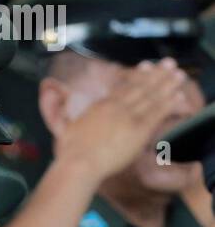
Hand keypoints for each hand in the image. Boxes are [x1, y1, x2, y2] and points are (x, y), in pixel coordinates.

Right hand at [55, 59, 192, 181]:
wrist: (80, 163)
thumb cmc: (70, 150)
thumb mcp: (63, 125)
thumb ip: (56, 107)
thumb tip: (47, 86)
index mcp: (102, 105)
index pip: (124, 86)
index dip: (138, 75)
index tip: (147, 67)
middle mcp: (117, 107)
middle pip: (141, 87)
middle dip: (158, 74)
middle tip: (170, 63)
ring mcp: (129, 117)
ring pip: (152, 96)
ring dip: (168, 84)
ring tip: (179, 75)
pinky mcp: (138, 130)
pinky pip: (158, 113)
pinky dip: (169, 103)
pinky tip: (178, 96)